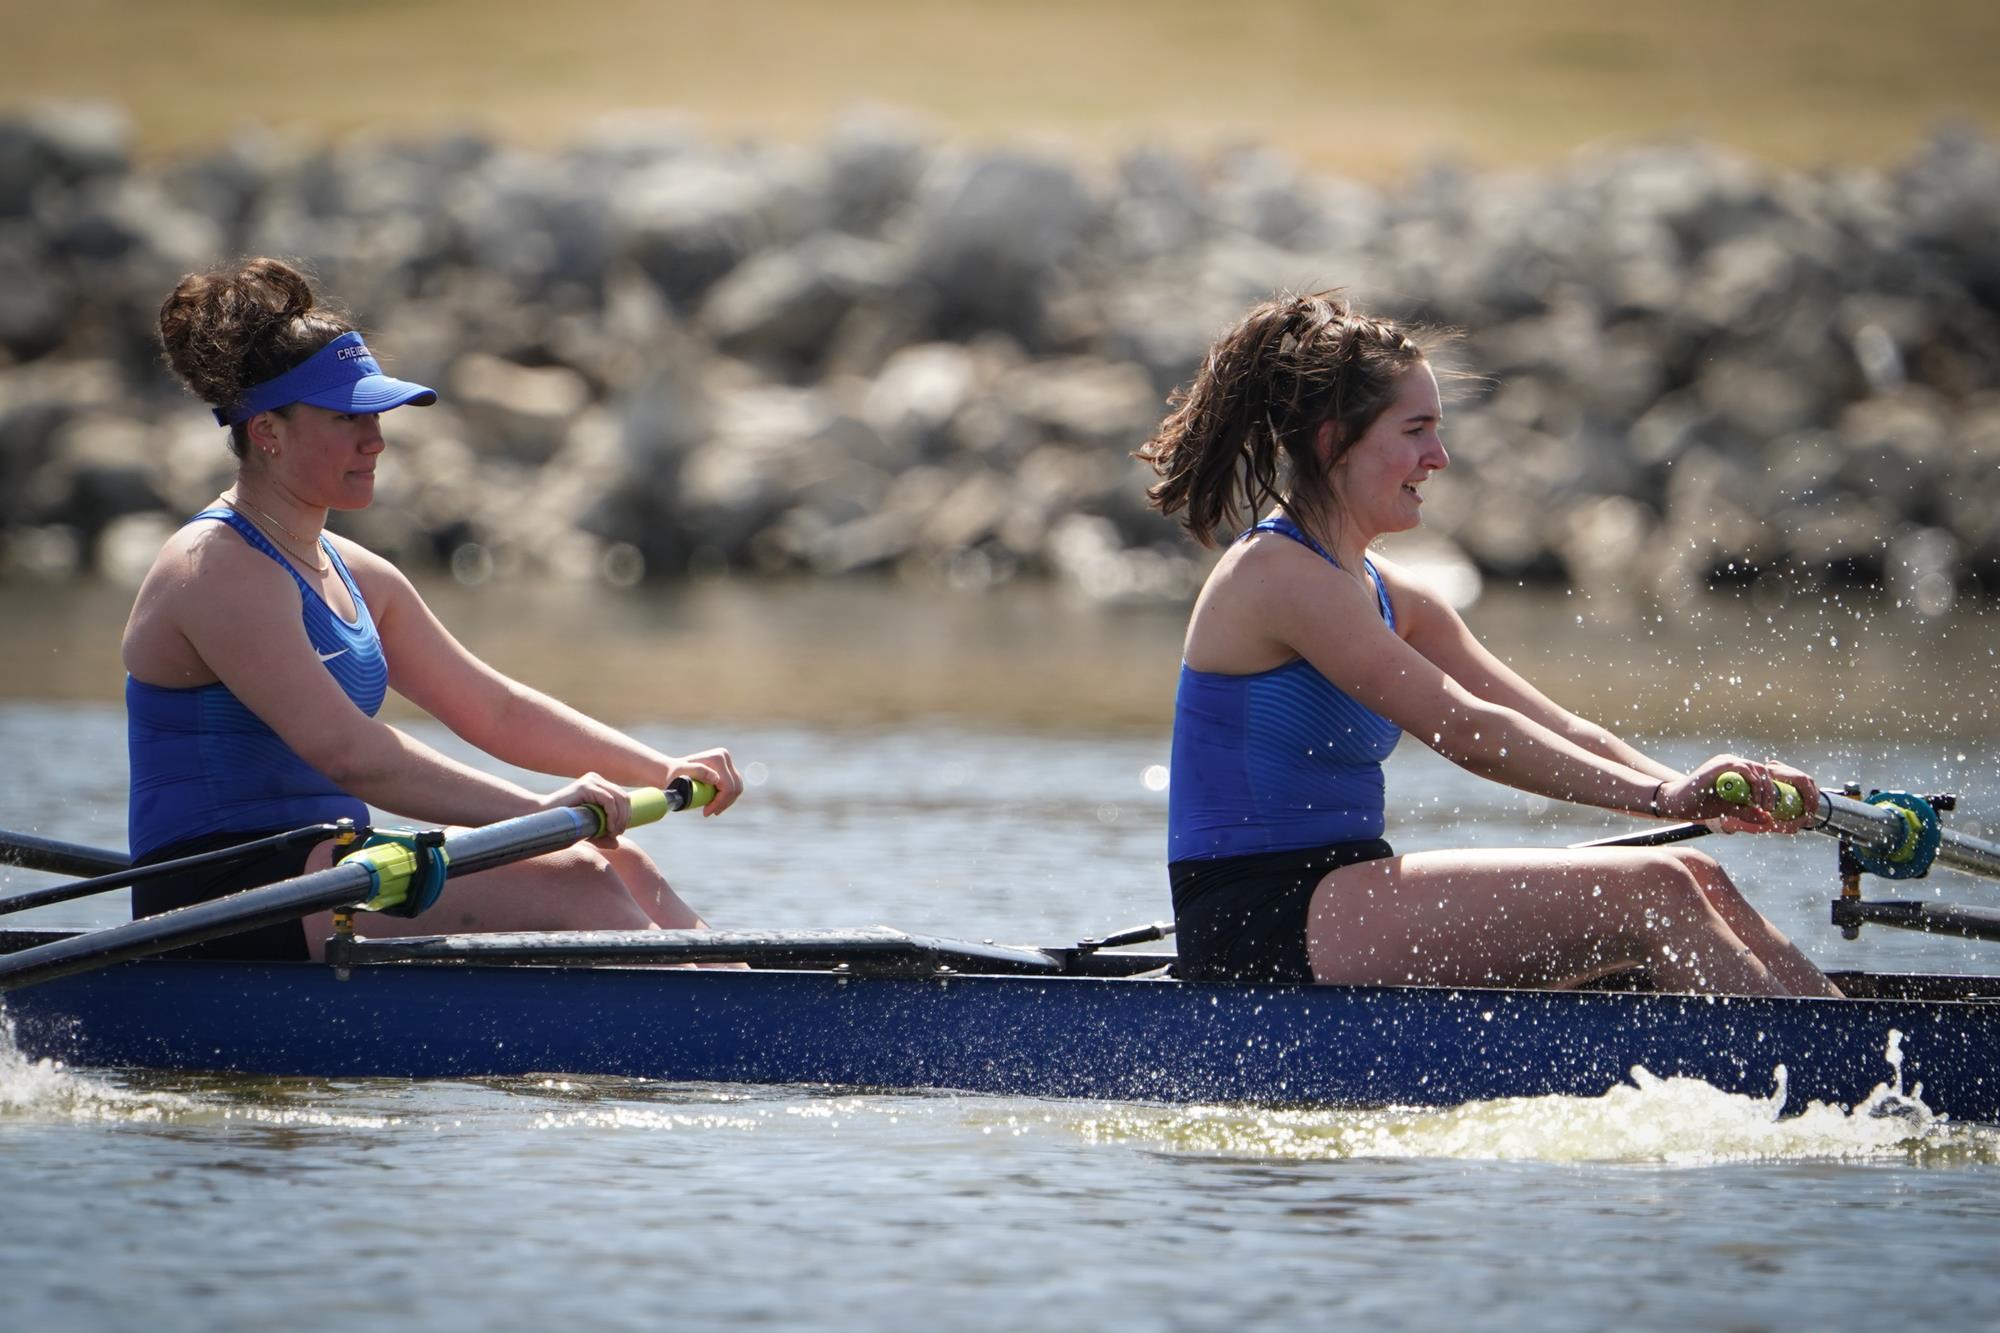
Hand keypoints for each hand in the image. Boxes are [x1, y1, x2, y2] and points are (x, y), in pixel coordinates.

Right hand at [537, 771, 632, 845]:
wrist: (541, 817)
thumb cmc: (563, 824)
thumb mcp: (587, 830)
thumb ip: (601, 836)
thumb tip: (617, 845)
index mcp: (599, 785)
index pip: (623, 798)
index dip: (626, 815)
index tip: (618, 831)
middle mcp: (596, 779)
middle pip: (624, 797)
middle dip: (624, 817)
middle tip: (616, 833)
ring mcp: (591, 780)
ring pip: (619, 798)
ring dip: (620, 818)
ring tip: (612, 832)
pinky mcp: (585, 786)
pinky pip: (609, 800)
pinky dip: (612, 815)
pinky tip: (607, 827)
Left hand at [667, 747, 743, 815]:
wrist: (672, 770)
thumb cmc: (674, 774)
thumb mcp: (682, 773)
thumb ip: (698, 771)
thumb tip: (716, 779)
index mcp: (718, 758)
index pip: (727, 786)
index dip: (719, 802)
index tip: (706, 812)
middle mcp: (725, 757)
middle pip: (735, 787)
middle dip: (724, 803)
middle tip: (709, 812)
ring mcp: (727, 762)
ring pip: (737, 788)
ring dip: (727, 802)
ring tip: (712, 810)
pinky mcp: (727, 769)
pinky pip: (735, 787)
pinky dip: (728, 798)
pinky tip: (717, 804)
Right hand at [1665, 755, 1819, 833]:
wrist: (1676, 803)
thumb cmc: (1700, 806)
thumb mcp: (1730, 810)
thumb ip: (1748, 812)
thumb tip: (1769, 820)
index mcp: (1735, 770)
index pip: (1762, 775)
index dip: (1770, 791)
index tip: (1771, 808)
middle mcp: (1732, 762)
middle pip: (1764, 770)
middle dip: (1771, 790)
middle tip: (1771, 808)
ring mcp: (1726, 761)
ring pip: (1758, 769)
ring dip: (1764, 788)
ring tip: (1763, 806)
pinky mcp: (1721, 765)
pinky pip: (1745, 769)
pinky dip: (1753, 784)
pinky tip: (1753, 799)